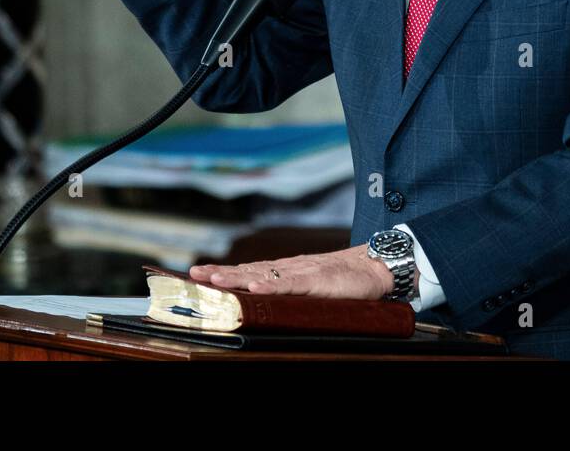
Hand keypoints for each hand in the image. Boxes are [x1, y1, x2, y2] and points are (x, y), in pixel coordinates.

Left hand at [189, 244, 413, 299]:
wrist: (375, 267)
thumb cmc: (344, 281)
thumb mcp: (312, 287)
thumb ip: (290, 292)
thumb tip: (263, 302)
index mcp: (286, 271)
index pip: (249, 270)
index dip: (225, 273)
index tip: (199, 276)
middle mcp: (290, 268)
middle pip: (249, 269)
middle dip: (221, 273)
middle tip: (194, 274)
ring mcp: (303, 272)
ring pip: (264, 274)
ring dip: (237, 276)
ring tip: (215, 279)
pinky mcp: (318, 280)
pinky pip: (291, 283)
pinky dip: (272, 285)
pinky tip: (255, 286)